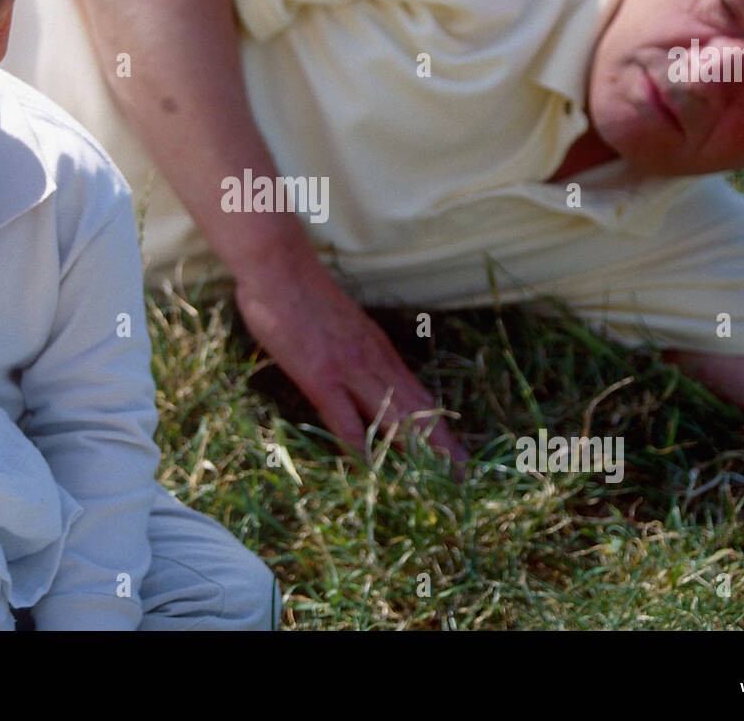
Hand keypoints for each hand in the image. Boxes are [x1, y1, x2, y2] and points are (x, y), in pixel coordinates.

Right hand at [235, 255, 468, 463]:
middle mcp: (373, 361)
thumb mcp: (340, 322)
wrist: (278, 265)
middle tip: (465, 474)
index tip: (456, 449)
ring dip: (418, 450)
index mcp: (378, 348)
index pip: (417, 394)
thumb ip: (352, 347)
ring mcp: (349, 370)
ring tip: (440, 476)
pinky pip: (345, 419)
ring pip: (394, 417)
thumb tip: (355, 371)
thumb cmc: (300, 289)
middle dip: (442, 445)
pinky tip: (371, 468)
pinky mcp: (321, 376)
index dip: (439, 424)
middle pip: (416, 410)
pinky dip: (359, 446)